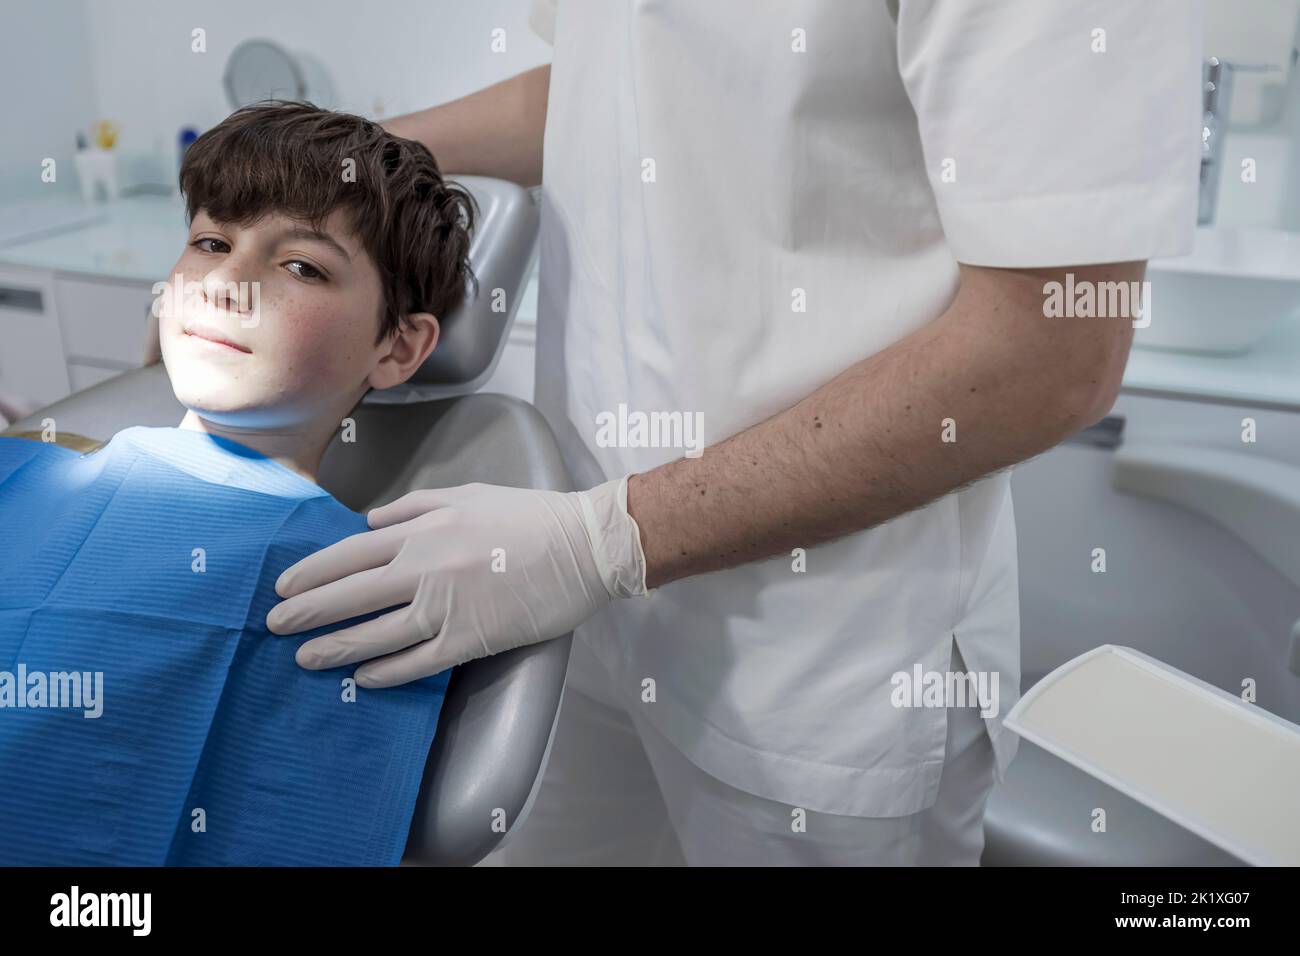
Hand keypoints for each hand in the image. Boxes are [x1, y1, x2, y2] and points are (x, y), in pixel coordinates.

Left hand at [266, 476, 650, 686]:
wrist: (584, 546)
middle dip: (307, 612)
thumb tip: (369, 523)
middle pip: (351, 596)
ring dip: (335, 648)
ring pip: (375, 634)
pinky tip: (363, 678)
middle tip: (275, 626)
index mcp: (422, 531)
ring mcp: (446, 608)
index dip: (312, 573)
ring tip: (305, 658)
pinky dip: (385, 672)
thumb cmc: (529, 516)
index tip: (284, 586)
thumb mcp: (466, 495)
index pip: (350, 554)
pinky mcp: (470, 640)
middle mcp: (424, 569)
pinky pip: (417, 662)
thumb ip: (413, 507)